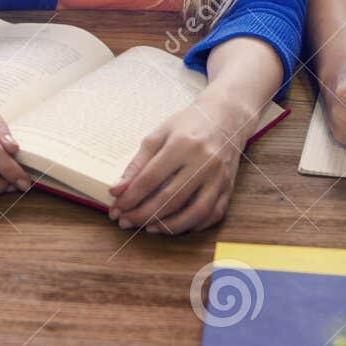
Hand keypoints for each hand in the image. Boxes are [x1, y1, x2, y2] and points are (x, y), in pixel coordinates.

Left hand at [108, 95, 249, 234]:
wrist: (226, 117)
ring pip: (195, 212)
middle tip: (126, 222)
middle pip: (170, 198)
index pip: (151, 179)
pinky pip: (213, 214)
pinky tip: (176, 225)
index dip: (130, 197)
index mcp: (182, 144)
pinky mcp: (229, 187)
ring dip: (169, 226)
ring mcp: (219, 177)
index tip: (116, 209)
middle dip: (144, 215)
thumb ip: (137, 163)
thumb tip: (117, 190)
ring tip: (149, 228)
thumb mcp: (159, 134)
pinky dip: (194, 225)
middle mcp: (204, 162)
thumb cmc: (188, 124)